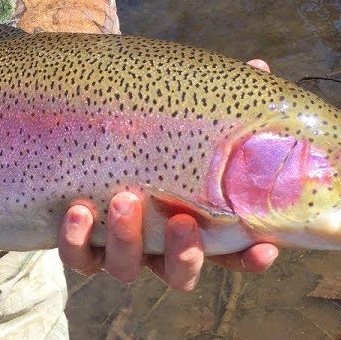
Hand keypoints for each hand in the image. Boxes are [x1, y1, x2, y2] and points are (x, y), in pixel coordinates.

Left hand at [57, 59, 279, 290]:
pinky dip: (77, 240)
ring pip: (126, 267)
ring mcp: (119, 249)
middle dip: (184, 254)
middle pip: (180, 273)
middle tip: (182, 222)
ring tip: (124, 199)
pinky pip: (78, 257)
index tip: (264, 248)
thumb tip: (258, 66)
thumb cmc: (151, 132)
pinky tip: (78, 210)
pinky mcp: (80, 247)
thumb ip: (220, 104)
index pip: (234, 254)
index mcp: (195, 224)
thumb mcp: (186, 117)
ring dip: (126, 239)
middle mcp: (158, 246)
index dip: (250, 258)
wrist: (81, 135)